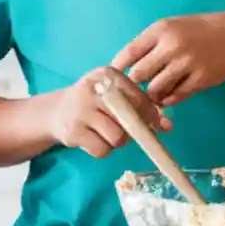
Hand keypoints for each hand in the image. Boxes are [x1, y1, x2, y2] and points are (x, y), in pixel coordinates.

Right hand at [46, 66, 170, 158]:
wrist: (57, 111)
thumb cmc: (96, 102)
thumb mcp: (117, 96)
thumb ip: (143, 107)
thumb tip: (167, 126)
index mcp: (108, 74)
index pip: (138, 98)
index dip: (149, 115)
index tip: (153, 124)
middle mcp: (94, 89)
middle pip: (130, 120)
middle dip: (131, 130)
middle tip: (122, 128)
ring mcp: (81, 110)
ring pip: (117, 138)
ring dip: (115, 142)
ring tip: (104, 132)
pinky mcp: (73, 131)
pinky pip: (101, 150)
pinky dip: (101, 150)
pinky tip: (92, 139)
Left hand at [112, 14, 224, 106]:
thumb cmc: (199, 30)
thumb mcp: (172, 26)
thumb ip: (149, 43)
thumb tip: (123, 67)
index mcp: (160, 30)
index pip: (128, 53)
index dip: (117, 69)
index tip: (113, 78)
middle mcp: (171, 45)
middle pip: (138, 75)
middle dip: (134, 84)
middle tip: (136, 89)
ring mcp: (187, 63)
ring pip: (155, 89)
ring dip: (152, 95)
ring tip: (155, 92)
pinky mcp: (201, 79)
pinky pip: (175, 97)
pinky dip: (169, 99)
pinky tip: (171, 94)